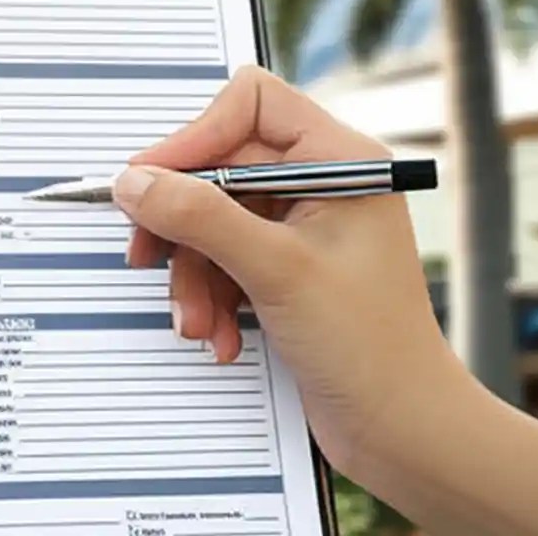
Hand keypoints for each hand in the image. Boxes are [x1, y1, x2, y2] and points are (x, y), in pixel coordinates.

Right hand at [115, 66, 458, 477]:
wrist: (402, 431)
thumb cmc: (372, 349)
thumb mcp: (275, 270)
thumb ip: (200, 217)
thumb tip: (135, 182)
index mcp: (341, 161)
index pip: (250, 106)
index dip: (194, 137)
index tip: (151, 180)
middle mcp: (322, 185)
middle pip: (219, 169)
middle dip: (184, 226)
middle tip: (147, 255)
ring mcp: (302, 229)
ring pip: (212, 222)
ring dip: (193, 275)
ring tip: (197, 322)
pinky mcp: (285, 271)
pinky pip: (222, 260)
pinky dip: (210, 297)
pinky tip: (219, 336)